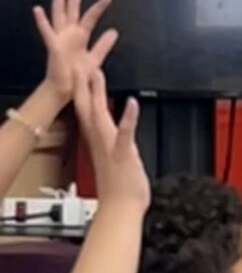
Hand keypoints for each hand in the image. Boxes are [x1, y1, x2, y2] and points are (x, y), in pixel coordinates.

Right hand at [35, 0, 116, 101]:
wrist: (66, 90)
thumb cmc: (78, 76)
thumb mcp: (96, 58)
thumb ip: (103, 45)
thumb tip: (114, 32)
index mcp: (80, 36)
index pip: (91, 17)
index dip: (100, 6)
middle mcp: (69, 34)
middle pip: (72, 9)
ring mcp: (60, 39)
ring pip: (59, 15)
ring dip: (59, 0)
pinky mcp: (54, 47)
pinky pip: (47, 32)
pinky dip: (42, 21)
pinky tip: (38, 9)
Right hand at [73, 66, 147, 210]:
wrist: (121, 209)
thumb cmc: (119, 189)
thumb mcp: (113, 159)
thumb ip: (112, 143)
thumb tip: (113, 133)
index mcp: (99, 142)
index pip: (86, 111)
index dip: (82, 91)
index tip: (79, 71)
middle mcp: (101, 142)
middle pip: (88, 108)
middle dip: (84, 85)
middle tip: (80, 62)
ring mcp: (111, 147)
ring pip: (101, 116)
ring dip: (99, 94)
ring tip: (98, 73)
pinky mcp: (124, 155)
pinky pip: (125, 133)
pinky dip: (128, 118)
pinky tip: (132, 103)